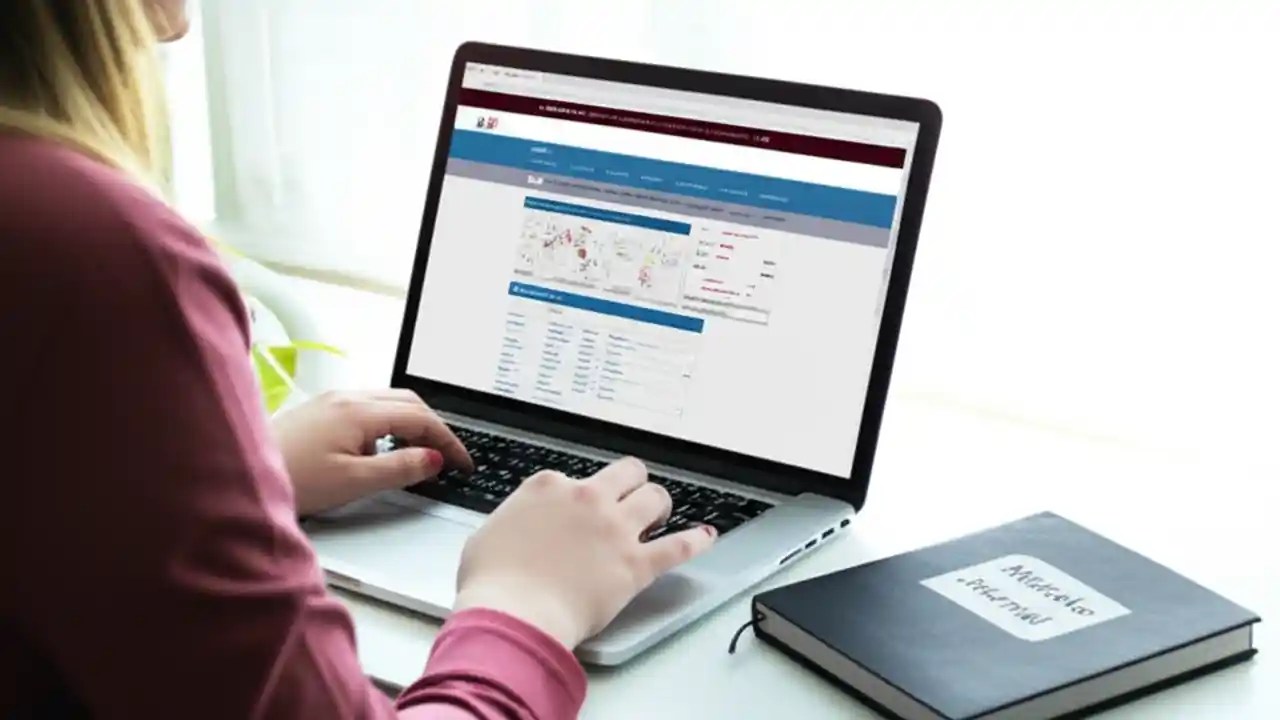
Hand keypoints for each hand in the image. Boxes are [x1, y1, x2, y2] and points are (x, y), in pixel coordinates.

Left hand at [271, 389, 472, 515]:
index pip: (420, 417)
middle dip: (434, 427)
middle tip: (448, 456)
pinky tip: (383, 449)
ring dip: (411, 424)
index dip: (448, 440)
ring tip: (421, 454)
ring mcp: (331, 400)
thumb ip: (400, 468)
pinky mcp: (320, 410)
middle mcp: (347, 397)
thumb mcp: (354, 481)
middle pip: (408, 402)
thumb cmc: (290, 480)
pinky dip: (388, 424)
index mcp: (359, 411)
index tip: (462, 462)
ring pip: (388, 402)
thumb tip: (434, 459)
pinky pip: (368, 408)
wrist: (235, 477)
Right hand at [453, 458, 716, 648]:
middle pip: (626, 473)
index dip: (580, 497)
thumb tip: (521, 526)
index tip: (580, 511)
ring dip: (659, 505)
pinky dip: (696, 541)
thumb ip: (514, 521)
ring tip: (660, 515)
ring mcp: (615, 529)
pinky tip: (707, 536)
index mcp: (548, 487)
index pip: (574, 478)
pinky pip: (678, 547)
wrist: (513, 614)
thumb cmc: (493, 583)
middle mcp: (587, 498)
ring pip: (655, 498)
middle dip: (631, 484)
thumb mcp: (488, 536)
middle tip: (630, 499)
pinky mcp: (635, 564)